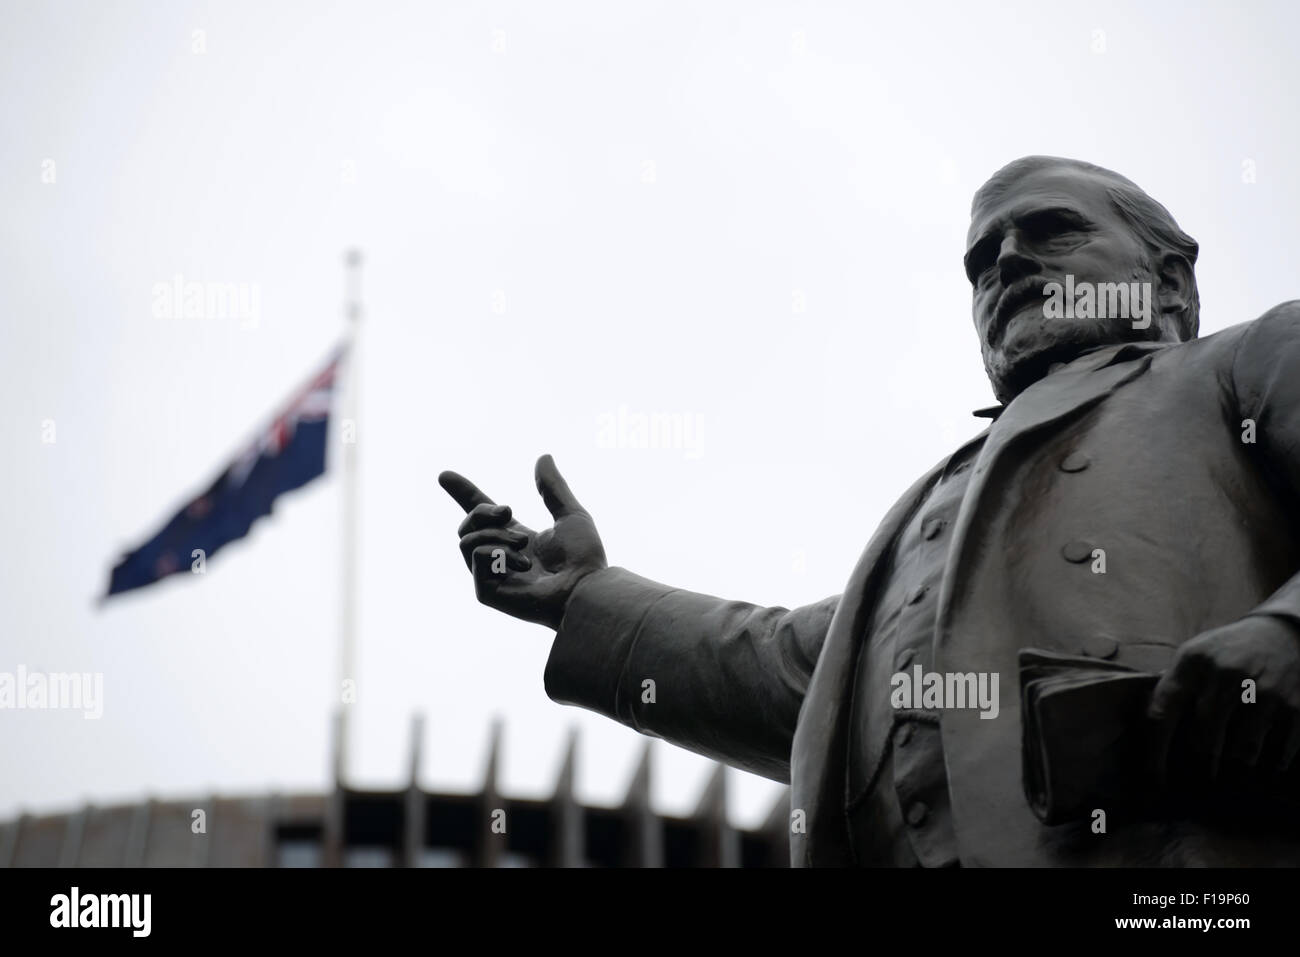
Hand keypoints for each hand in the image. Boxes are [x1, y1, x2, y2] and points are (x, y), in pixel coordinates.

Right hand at [438, 454, 606, 629]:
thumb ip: (553, 487)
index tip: (444, 476)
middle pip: (467, 525)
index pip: (482, 514)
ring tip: (523, 545)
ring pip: (467, 541)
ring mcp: (491, 576)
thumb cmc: (584, 559)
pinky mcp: (486, 592)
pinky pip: (476, 558)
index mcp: (516, 538)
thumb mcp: (570, 514)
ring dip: (496, 534)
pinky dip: (498, 553)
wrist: (585, 588)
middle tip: (509, 511)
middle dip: (482, 511)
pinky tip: (522, 565)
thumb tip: (543, 457)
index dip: (464, 493)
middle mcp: (500, 557)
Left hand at [1149, 615, 1299, 783]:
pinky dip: (1270, 765)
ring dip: (1236, 769)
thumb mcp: (1195, 654)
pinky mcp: (1294, 707)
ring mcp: (1263, 691)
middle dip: (1199, 765)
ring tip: (1232, 774)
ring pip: (1241, 752)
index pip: (1163, 712)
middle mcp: (1226, 675)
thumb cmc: (1228, 651)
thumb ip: (1175, 686)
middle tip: (1198, 778)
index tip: (1154, 778)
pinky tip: (1265, 766)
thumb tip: (1151, 733)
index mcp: (1193, 662)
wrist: (1283, 633)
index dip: (1155, 752)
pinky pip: (1278, 752)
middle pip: (1203, 738)